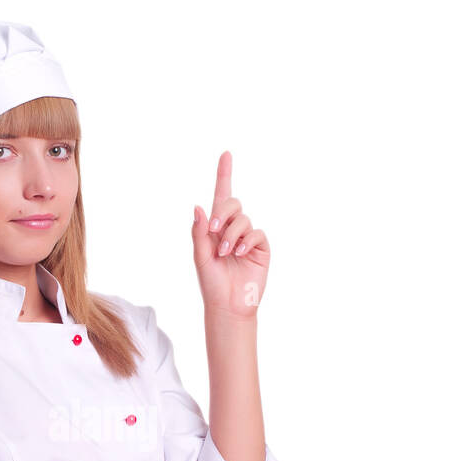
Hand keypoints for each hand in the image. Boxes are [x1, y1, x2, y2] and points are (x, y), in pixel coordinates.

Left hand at [192, 151, 269, 319]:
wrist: (228, 305)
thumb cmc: (211, 283)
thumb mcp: (200, 256)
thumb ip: (199, 232)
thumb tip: (199, 207)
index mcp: (215, 228)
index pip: (220, 196)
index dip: (224, 174)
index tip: (226, 154)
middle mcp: (232, 229)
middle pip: (232, 203)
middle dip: (223, 213)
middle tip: (214, 231)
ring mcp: (248, 237)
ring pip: (243, 219)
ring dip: (232, 234)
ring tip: (226, 254)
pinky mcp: (261, 248)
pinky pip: (257, 233)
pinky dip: (247, 241)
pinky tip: (240, 254)